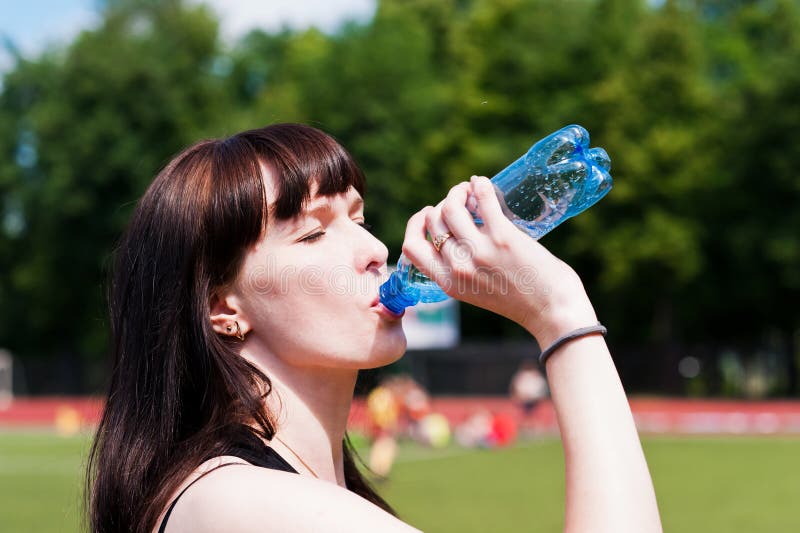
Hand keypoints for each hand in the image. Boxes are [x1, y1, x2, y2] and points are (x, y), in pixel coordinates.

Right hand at [401, 175, 597, 346]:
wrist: (552, 311)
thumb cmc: (521, 301)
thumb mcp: (476, 292)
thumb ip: (462, 270)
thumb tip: (459, 234)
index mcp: (448, 283)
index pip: (412, 247)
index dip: (415, 225)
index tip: (428, 215)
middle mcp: (458, 267)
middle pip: (433, 222)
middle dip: (442, 204)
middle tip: (460, 199)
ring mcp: (479, 251)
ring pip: (450, 207)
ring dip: (457, 191)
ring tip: (470, 190)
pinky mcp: (502, 236)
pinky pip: (483, 199)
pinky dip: (479, 186)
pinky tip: (482, 183)